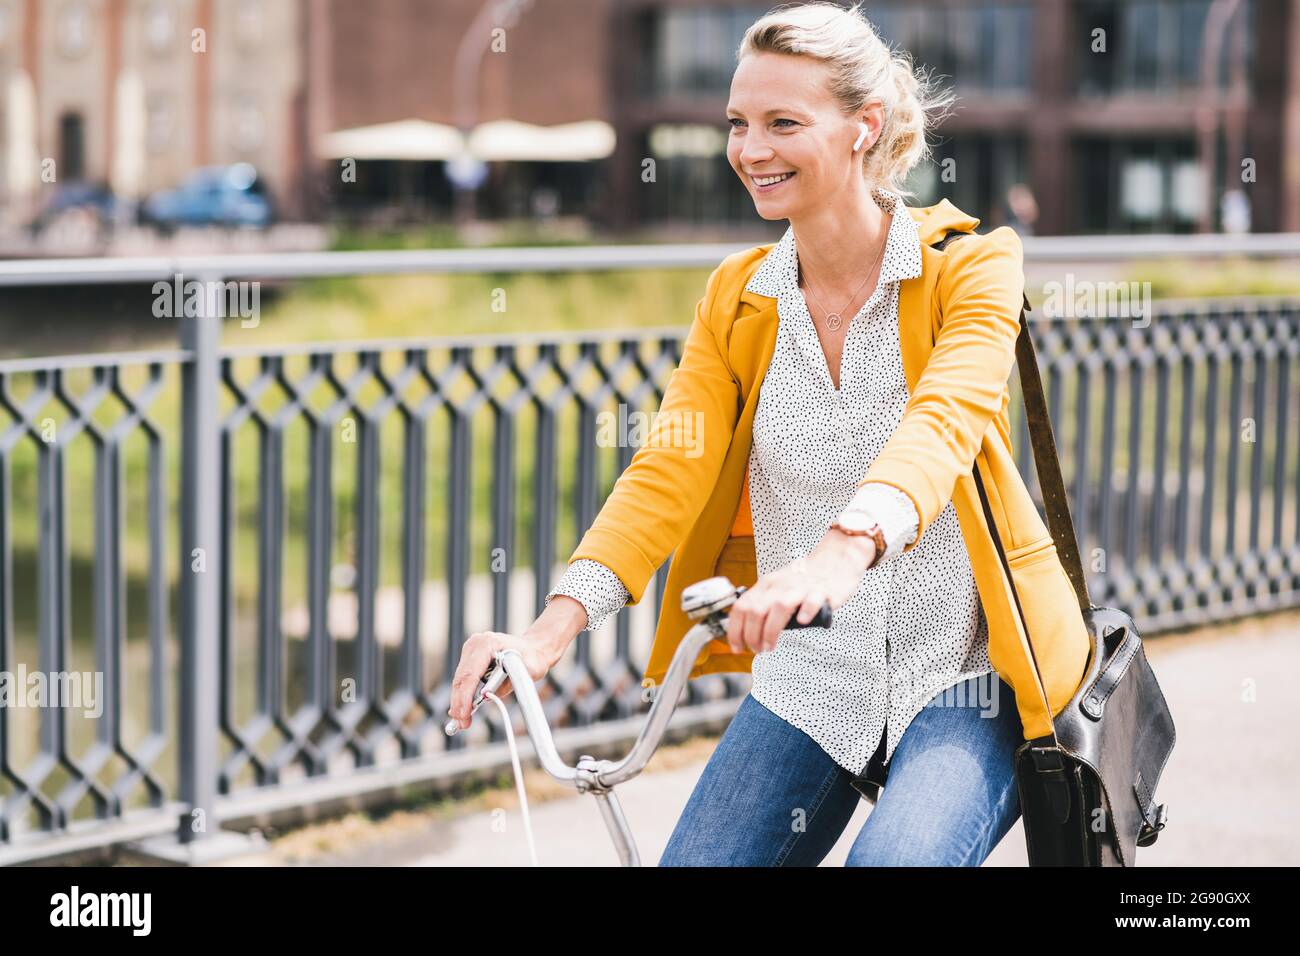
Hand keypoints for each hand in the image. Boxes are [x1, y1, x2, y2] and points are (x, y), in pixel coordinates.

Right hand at [447, 630, 556, 731]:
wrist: (533, 649)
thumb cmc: (532, 658)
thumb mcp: (531, 669)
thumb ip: (511, 680)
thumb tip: (486, 695)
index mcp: (488, 643)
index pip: (471, 673)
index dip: (465, 695)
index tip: (465, 713)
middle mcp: (475, 644)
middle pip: (461, 678)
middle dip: (459, 703)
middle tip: (461, 723)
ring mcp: (470, 651)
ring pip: (460, 681)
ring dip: (459, 702)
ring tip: (462, 722)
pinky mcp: (470, 659)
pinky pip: (464, 680)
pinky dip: (463, 696)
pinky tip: (463, 710)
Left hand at [723, 528, 876, 654]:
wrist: (835, 559)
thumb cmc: (805, 579)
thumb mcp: (777, 588)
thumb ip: (763, 604)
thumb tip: (746, 630)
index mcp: (767, 585)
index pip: (741, 607)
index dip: (735, 630)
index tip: (737, 647)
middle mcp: (780, 585)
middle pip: (756, 610)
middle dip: (751, 636)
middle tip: (756, 649)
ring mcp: (801, 587)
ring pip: (778, 607)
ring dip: (770, 631)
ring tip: (770, 646)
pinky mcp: (822, 591)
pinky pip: (812, 600)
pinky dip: (805, 612)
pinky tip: (802, 622)